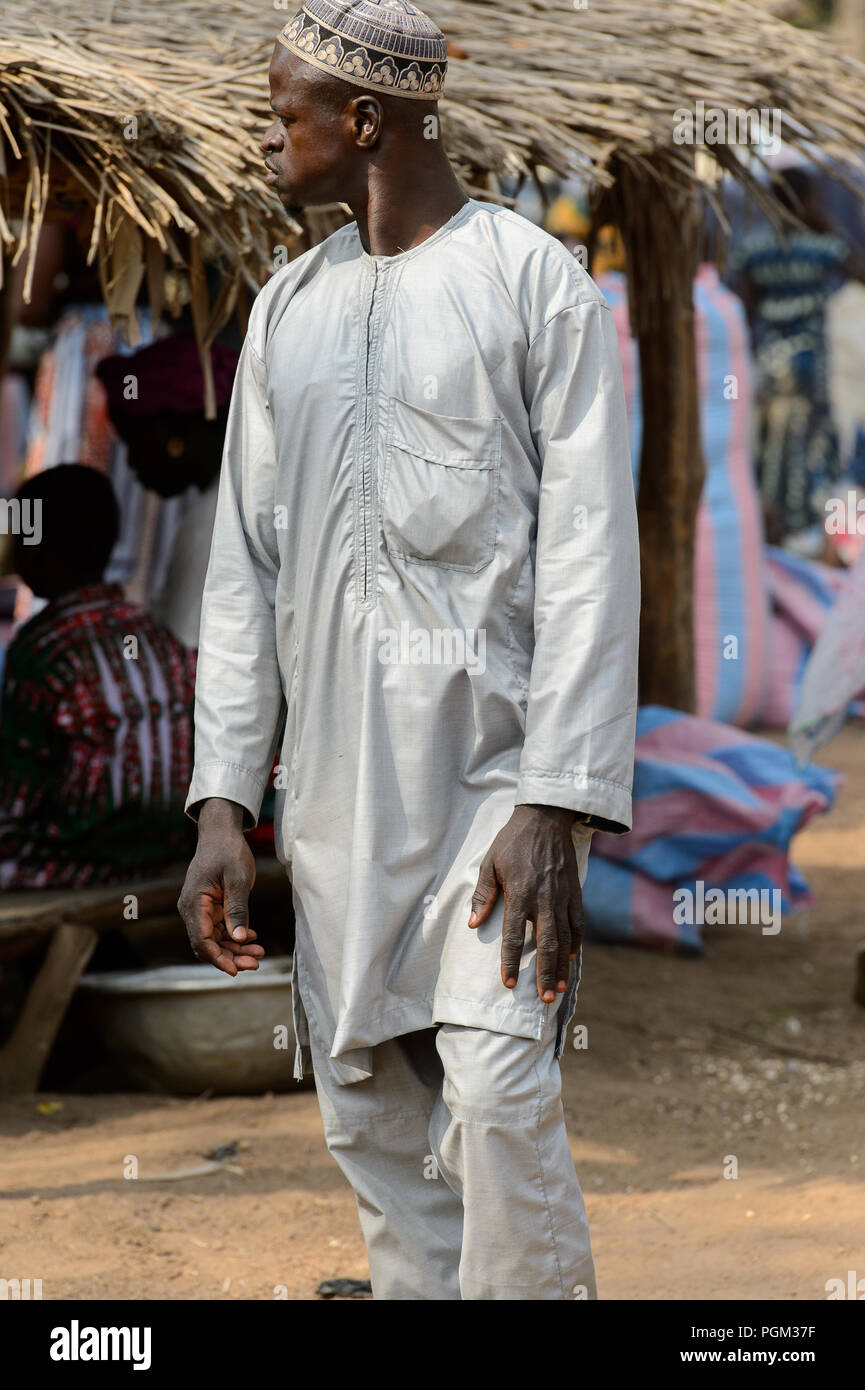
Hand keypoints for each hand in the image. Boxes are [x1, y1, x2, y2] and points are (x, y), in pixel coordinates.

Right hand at [177, 798, 264, 975]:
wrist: (220, 832)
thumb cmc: (228, 851)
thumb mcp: (238, 879)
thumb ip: (238, 909)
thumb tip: (239, 938)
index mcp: (194, 903)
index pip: (202, 941)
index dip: (218, 959)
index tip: (236, 970)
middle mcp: (191, 909)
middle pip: (208, 944)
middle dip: (230, 957)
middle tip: (256, 963)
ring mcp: (199, 909)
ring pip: (214, 939)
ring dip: (234, 948)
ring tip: (258, 953)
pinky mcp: (208, 907)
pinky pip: (219, 929)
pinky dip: (234, 936)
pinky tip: (252, 938)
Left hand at [468, 804, 584, 1002]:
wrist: (546, 818)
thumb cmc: (512, 841)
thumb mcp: (489, 863)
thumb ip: (482, 895)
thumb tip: (472, 924)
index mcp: (519, 893)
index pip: (514, 936)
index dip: (511, 962)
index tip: (509, 983)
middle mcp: (544, 899)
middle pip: (546, 945)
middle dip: (545, 974)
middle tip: (545, 998)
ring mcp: (563, 897)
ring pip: (565, 939)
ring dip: (563, 966)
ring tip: (559, 988)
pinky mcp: (575, 892)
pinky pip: (578, 924)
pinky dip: (576, 943)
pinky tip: (571, 958)